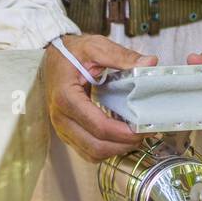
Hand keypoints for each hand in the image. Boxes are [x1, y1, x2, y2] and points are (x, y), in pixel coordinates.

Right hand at [45, 33, 157, 161]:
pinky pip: (87, 152)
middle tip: (143, 134)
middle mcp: (60, 117)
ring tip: (133, 137)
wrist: (51, 59)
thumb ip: (122, 56)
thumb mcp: (95, 47)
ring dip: (115, 150)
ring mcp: (61, 128)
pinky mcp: (66, 133)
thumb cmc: (70, 53)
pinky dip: (106, 150)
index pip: (98, 126)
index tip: (143, 128)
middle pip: (95, 146)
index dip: (123, 132)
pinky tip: (119, 138)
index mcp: (66, 97)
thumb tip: (150, 62)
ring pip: (91, 153)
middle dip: (123, 145)